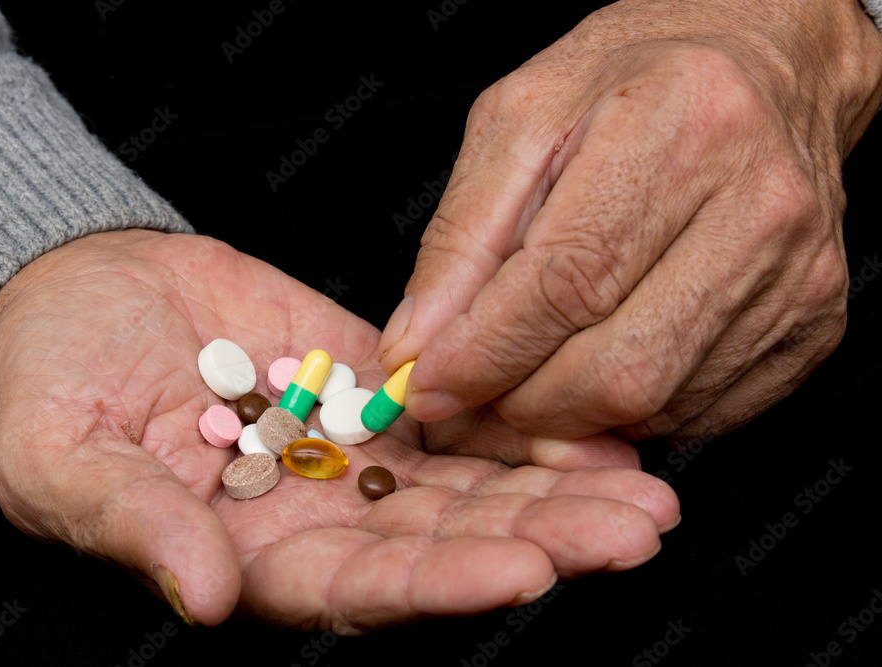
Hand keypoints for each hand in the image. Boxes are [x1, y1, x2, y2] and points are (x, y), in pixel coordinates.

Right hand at [0, 230, 678, 631]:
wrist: (90, 291)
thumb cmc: (54, 380)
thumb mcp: (61, 460)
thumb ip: (134, 526)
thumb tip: (203, 598)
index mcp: (248, 554)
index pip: (356, 588)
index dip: (439, 585)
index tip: (524, 571)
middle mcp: (317, 513)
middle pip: (440, 543)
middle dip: (538, 541)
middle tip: (633, 533)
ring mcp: (352, 449)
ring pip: (468, 482)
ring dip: (554, 489)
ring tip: (643, 493)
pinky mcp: (373, 383)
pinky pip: (458, 409)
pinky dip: (522, 421)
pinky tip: (591, 425)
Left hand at [377, 0, 881, 441]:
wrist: (765, 68)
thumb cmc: (634, 81)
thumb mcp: (519, 123)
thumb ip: (461, 238)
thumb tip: (416, 344)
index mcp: (679, 127)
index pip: (565, 282)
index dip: (484, 354)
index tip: (427, 388)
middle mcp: (757, 206)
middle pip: (617, 366)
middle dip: (521, 401)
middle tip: (475, 391)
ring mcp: (796, 276)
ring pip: (655, 402)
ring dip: (570, 412)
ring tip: (533, 370)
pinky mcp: (813, 326)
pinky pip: (700, 413)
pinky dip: (630, 410)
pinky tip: (604, 359)